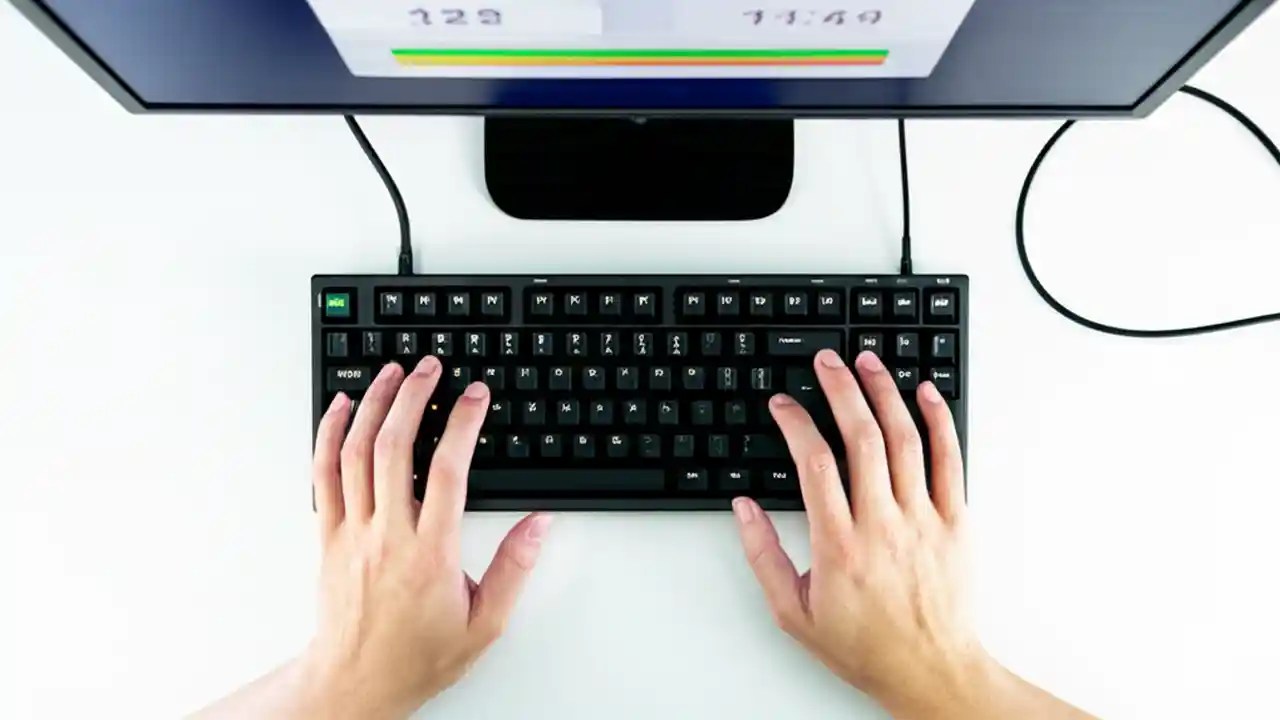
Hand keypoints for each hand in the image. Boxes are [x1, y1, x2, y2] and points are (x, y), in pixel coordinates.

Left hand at [304, 358, 549, 718]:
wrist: (356, 682)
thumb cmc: (418, 656)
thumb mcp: (484, 623)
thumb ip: (514, 569)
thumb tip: (538, 524)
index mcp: (429, 552)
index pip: (448, 471)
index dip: (462, 424)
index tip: (475, 395)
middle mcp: (387, 535)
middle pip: (394, 447)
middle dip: (414, 396)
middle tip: (431, 367)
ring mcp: (352, 532)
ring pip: (355, 452)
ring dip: (373, 404)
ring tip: (392, 373)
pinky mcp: (328, 536)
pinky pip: (323, 474)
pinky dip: (329, 434)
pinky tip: (340, 408)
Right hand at [734, 349, 980, 716]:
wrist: (930, 670)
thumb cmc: (865, 645)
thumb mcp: (793, 612)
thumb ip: (763, 555)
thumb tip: (743, 508)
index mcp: (840, 545)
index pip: (815, 463)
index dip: (795, 424)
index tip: (782, 405)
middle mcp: (883, 524)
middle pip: (862, 437)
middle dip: (840, 389)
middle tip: (826, 362)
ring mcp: (923, 519)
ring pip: (906, 439)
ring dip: (885, 392)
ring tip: (868, 363)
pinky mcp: (955, 522)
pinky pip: (950, 460)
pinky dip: (939, 420)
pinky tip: (925, 394)